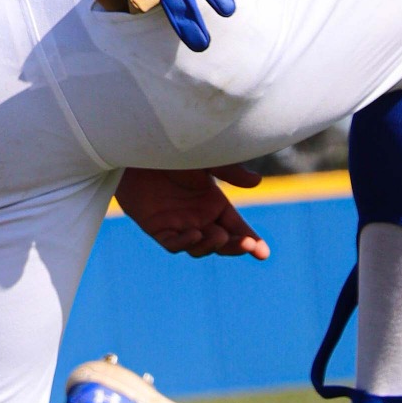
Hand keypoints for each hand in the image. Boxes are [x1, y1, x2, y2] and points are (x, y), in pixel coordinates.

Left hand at [113, 165, 269, 259]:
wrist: (137, 149)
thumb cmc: (172, 151)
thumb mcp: (205, 161)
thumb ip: (229, 172)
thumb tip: (257, 182)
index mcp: (214, 203)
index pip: (237, 228)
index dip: (251, 241)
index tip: (264, 253)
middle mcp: (199, 217)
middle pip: (222, 242)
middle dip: (236, 246)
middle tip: (246, 245)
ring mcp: (178, 225)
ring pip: (199, 247)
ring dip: (211, 245)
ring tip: (219, 236)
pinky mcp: (157, 228)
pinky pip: (172, 244)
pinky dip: (184, 243)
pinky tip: (193, 234)